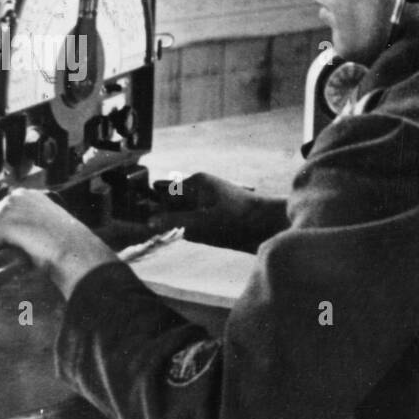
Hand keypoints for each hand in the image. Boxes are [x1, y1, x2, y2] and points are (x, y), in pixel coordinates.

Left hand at [0, 189, 117, 297]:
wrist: (74, 250)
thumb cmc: (68, 243)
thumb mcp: (48, 222)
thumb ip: (29, 220)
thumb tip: (13, 233)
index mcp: (27, 194)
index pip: (1, 209)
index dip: (6, 227)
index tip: (16, 239)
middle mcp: (14, 197)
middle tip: (11, 250)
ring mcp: (4, 210)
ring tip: (11, 255)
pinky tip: (8, 258)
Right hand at [150, 172, 282, 247]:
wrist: (270, 227)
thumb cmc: (239, 220)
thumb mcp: (203, 222)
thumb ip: (175, 221)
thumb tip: (149, 223)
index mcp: (196, 182)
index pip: (163, 191)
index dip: (155, 207)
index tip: (148, 222)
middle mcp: (200, 189)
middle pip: (171, 204)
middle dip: (167, 219)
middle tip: (166, 231)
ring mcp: (206, 202)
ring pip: (181, 216)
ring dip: (180, 227)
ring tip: (188, 234)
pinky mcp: (213, 216)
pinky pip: (193, 224)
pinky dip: (192, 232)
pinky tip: (199, 237)